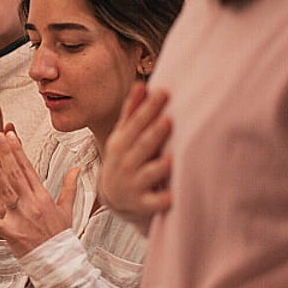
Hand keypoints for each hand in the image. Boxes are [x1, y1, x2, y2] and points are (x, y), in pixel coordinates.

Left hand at [0, 131, 77, 257]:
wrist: (60, 262)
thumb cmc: (60, 235)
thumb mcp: (67, 209)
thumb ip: (69, 187)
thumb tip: (78, 167)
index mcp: (42, 196)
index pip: (28, 168)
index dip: (18, 150)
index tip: (10, 134)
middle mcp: (33, 203)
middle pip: (17, 174)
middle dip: (7, 153)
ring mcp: (23, 218)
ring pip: (8, 193)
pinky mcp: (15, 234)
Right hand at [98, 82, 172, 233]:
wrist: (115, 196)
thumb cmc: (124, 159)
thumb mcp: (123, 135)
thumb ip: (132, 111)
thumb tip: (142, 84)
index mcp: (121, 143)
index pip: (135, 123)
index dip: (149, 109)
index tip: (163, 93)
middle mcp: (126, 162)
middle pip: (142, 145)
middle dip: (154, 134)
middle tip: (168, 120)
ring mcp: (134, 183)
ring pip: (148, 174)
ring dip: (158, 168)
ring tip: (170, 160)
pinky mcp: (144, 203)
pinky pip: (154, 202)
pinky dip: (162, 200)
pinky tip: (172, 197)